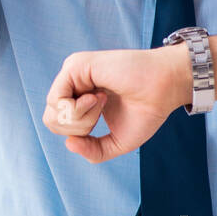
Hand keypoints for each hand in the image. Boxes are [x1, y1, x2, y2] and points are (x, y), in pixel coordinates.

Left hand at [43, 46, 189, 163]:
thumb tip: (68, 143)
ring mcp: (72, 72)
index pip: (59, 125)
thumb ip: (92, 150)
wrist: (165, 88)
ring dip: (81, 118)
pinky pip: (57, 100)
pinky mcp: (75, 65)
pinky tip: (98, 98)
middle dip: (78, 128)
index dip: (79, 133)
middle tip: (101, 109)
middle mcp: (72, 83)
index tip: (102, 118)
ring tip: (102, 100)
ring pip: (53, 112)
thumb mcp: (116, 142)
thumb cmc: (146, 110)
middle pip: (51, 120)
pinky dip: (78, 109)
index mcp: (79, 97)